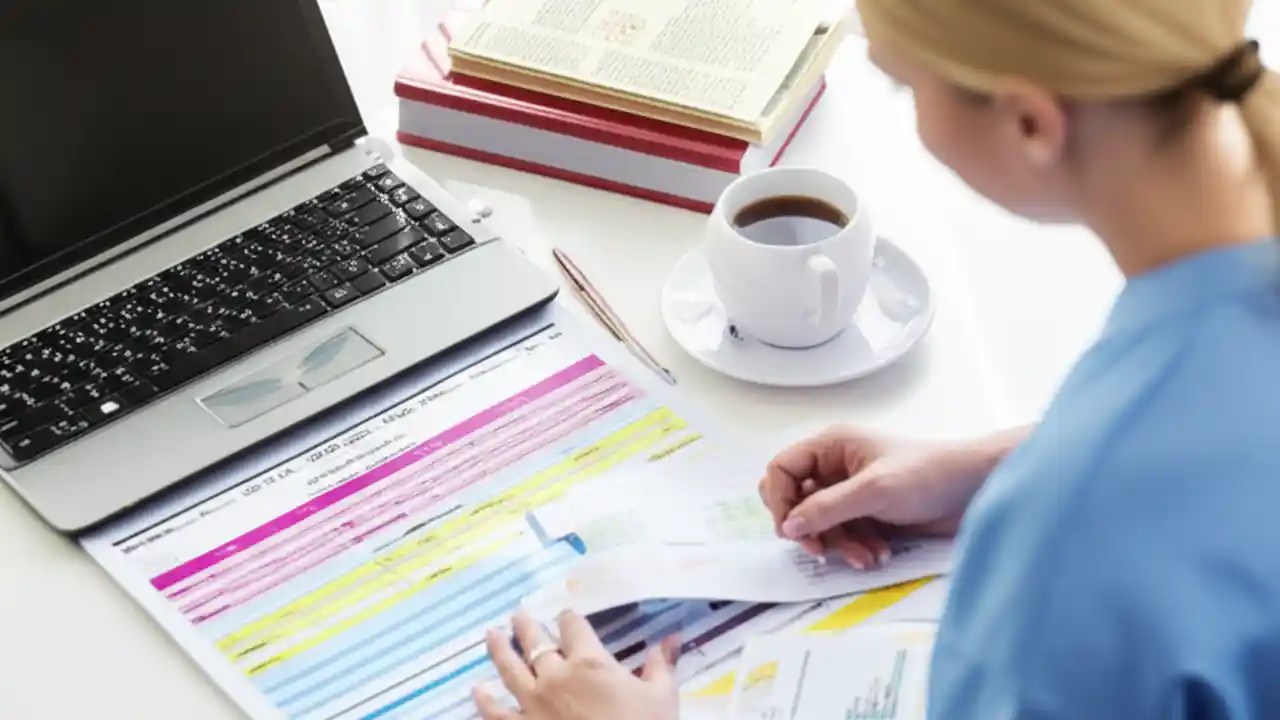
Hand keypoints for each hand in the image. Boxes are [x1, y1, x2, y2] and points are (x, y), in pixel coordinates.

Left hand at [473, 611, 679, 719]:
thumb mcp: (662, 697)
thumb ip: (660, 665)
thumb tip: (671, 639)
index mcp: (589, 661)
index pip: (573, 626)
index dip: (569, 618)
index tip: (566, 616)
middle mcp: (555, 675)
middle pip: (535, 641)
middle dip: (526, 625)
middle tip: (518, 615)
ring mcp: (533, 704)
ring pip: (509, 669)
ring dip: (498, 649)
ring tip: (491, 634)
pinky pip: (495, 713)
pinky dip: (484, 701)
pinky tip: (476, 691)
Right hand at [759, 426, 1011, 567]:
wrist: (975, 491)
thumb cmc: (928, 475)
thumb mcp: (873, 491)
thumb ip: (827, 508)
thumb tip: (788, 527)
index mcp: (831, 446)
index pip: (782, 470)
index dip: (779, 500)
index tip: (792, 530)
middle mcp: (835, 467)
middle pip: (795, 500)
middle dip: (808, 528)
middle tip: (820, 549)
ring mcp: (850, 492)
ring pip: (820, 524)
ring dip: (839, 544)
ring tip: (867, 557)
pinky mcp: (866, 514)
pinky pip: (843, 535)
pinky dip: (856, 548)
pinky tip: (878, 554)